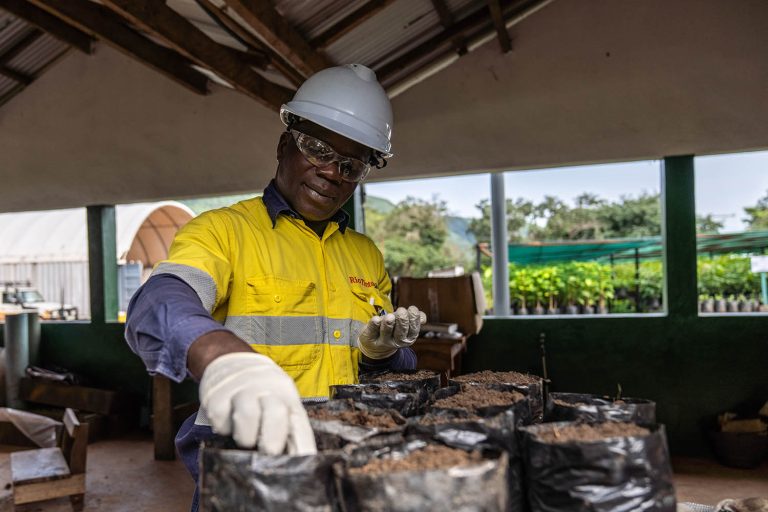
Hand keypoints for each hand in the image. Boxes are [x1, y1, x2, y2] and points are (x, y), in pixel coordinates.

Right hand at [198, 352, 315, 454]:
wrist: (230, 359)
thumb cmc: (260, 390)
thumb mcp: (279, 401)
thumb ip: (287, 428)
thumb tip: (296, 459)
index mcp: (286, 394)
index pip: (299, 423)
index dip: (302, 445)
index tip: (302, 463)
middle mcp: (267, 388)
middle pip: (275, 412)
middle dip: (272, 439)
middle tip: (268, 452)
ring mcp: (241, 388)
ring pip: (247, 415)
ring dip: (246, 436)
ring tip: (245, 438)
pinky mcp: (217, 393)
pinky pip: (221, 418)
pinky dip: (223, 427)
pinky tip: (228, 421)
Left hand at [357, 306, 425, 358]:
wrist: (376, 346)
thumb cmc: (394, 330)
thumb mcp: (406, 326)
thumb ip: (415, 320)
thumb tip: (423, 317)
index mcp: (408, 338)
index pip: (413, 330)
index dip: (414, 320)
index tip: (412, 309)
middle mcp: (396, 342)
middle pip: (400, 333)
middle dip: (402, 321)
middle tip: (401, 311)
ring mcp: (382, 341)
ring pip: (386, 333)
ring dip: (388, 324)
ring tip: (390, 316)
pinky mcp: (369, 337)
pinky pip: (372, 331)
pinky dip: (373, 325)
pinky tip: (376, 319)